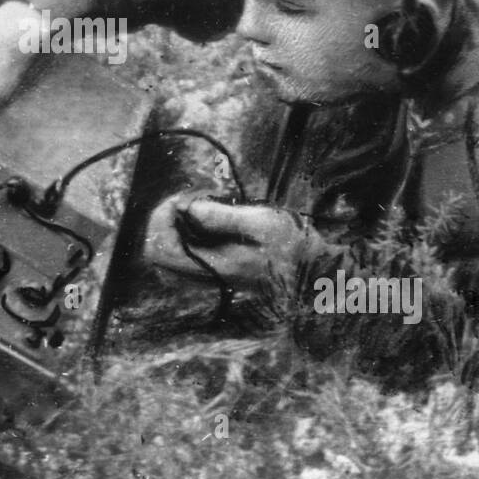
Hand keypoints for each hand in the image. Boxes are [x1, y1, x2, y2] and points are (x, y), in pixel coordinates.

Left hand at [144, 191, 303, 289]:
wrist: (316, 275)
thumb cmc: (294, 248)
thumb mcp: (262, 223)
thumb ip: (222, 218)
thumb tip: (187, 209)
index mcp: (216, 268)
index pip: (161, 252)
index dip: (161, 222)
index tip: (181, 200)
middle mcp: (209, 278)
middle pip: (162, 253)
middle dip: (169, 221)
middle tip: (191, 200)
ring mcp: (213, 278)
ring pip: (175, 254)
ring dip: (180, 226)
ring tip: (204, 206)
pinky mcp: (220, 273)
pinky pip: (190, 255)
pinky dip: (192, 234)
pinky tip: (213, 217)